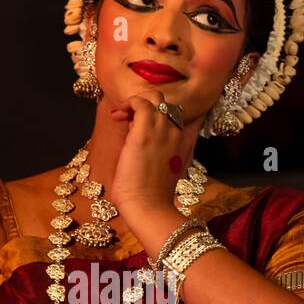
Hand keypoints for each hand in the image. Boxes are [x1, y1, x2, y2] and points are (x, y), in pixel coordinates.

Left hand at [108, 92, 200, 228]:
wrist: (149, 205)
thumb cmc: (153, 195)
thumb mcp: (168, 171)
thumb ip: (167, 154)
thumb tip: (154, 145)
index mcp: (185, 141)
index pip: (178, 114)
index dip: (159, 114)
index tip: (142, 124)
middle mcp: (178, 131)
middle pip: (166, 102)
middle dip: (146, 104)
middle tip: (129, 118)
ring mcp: (163, 129)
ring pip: (154, 97)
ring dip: (135, 103)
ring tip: (122, 117)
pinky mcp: (145, 130)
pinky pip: (140, 102)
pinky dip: (128, 104)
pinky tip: (119, 116)